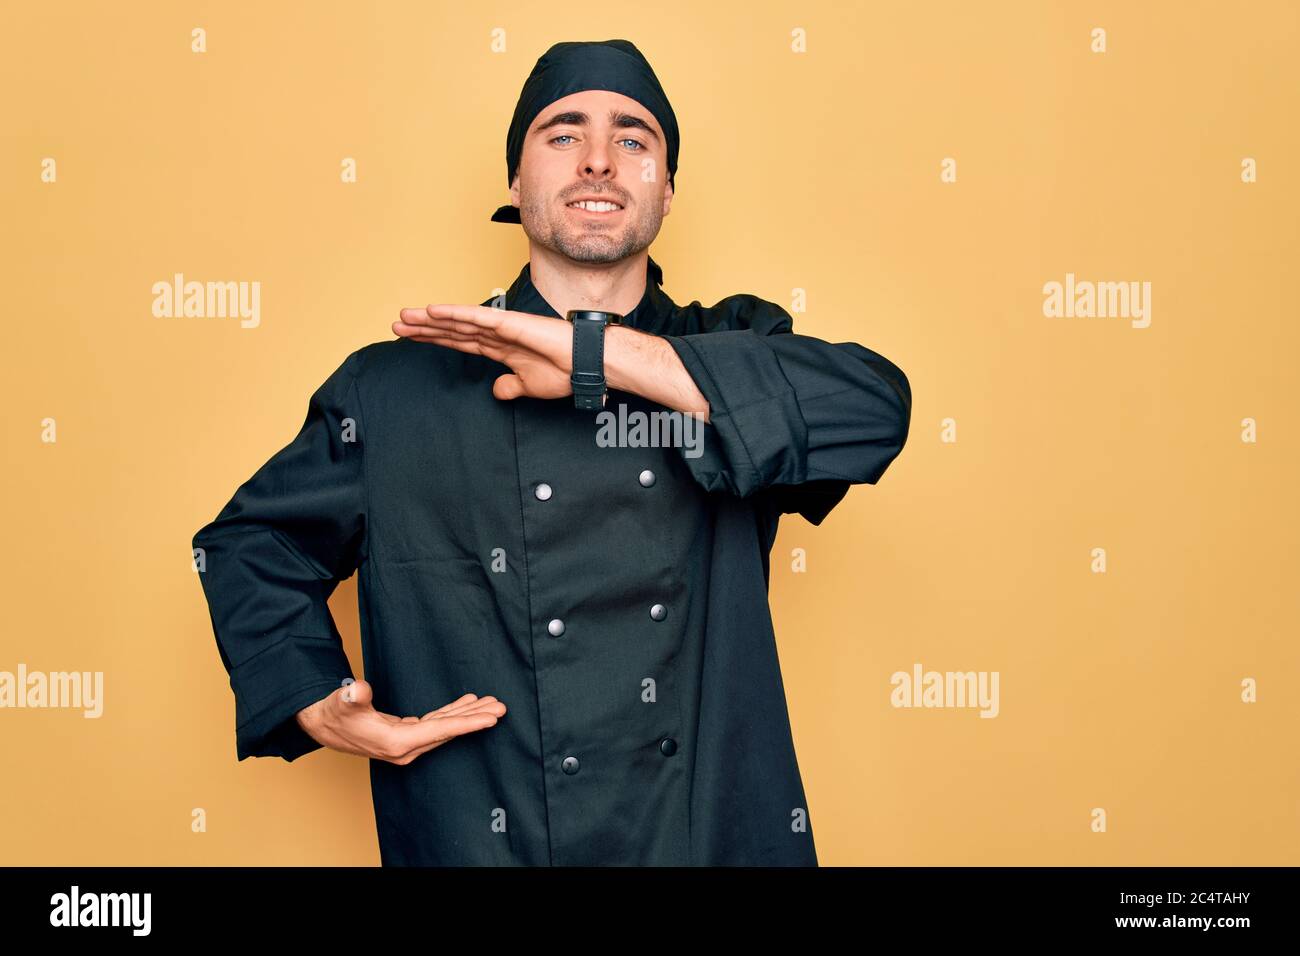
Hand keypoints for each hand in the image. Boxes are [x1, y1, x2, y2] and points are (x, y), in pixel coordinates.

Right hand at [295, 678, 505, 765]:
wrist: (321, 724)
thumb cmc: (333, 712)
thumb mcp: (341, 702)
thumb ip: (352, 697)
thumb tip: (359, 689)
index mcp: (396, 742)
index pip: (440, 731)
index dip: (467, 723)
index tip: (492, 719)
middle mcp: (405, 748)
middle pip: (447, 731)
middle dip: (475, 719)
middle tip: (502, 707)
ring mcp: (405, 744)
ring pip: (443, 728)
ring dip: (467, 715)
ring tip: (491, 703)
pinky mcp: (404, 736)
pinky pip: (435, 725)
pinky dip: (452, 714)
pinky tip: (465, 703)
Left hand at [394, 304, 572, 400]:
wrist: (586, 365)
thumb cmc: (564, 373)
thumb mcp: (528, 387)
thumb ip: (510, 387)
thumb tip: (496, 391)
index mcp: (500, 349)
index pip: (460, 342)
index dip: (435, 339)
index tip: (412, 338)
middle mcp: (496, 335)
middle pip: (452, 329)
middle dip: (424, 328)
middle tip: (397, 325)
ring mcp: (501, 327)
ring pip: (458, 321)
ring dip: (430, 319)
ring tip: (405, 317)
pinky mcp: (510, 324)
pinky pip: (477, 317)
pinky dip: (454, 313)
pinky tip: (433, 311)